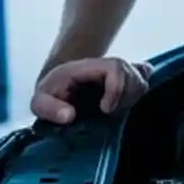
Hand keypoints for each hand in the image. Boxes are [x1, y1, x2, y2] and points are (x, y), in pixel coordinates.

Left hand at [31, 57, 152, 124]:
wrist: (60, 87)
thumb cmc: (52, 94)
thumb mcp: (39, 101)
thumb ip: (47, 108)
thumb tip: (69, 116)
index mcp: (88, 67)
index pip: (115, 68)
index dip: (116, 88)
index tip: (106, 110)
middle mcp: (108, 67)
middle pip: (133, 76)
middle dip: (125, 97)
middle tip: (109, 114)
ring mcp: (120, 73)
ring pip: (141, 81)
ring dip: (132, 99)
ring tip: (114, 112)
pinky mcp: (127, 81)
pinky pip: (145, 78)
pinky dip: (139, 91)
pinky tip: (126, 102)